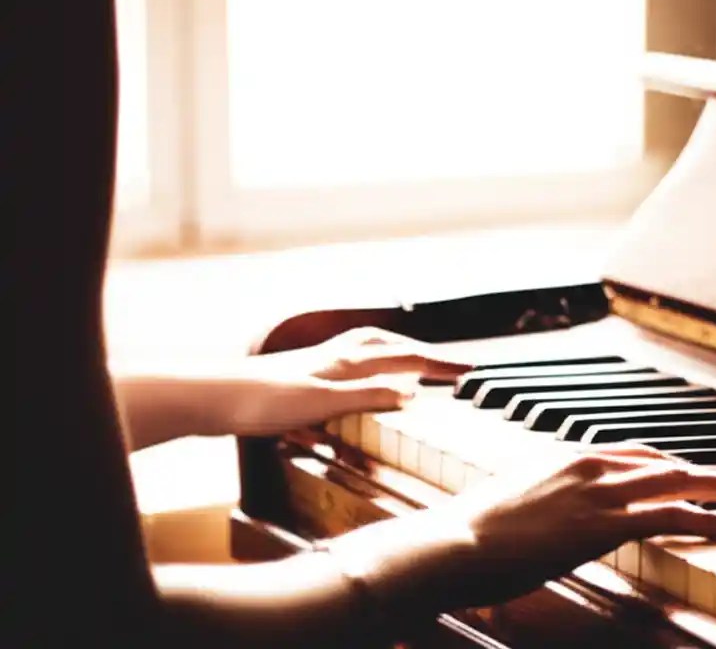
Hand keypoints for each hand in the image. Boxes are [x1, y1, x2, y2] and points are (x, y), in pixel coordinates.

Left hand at [222, 326, 470, 435]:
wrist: (209, 397)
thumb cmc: (260, 401)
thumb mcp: (322, 403)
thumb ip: (368, 396)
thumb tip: (412, 391)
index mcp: (347, 361)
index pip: (406, 359)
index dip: (440, 365)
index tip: (472, 370)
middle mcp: (336, 356)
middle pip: (392, 346)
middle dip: (426, 354)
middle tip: (453, 366)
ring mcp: (318, 363)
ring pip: (370, 349)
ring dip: (398, 352)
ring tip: (415, 360)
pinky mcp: (301, 375)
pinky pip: (351, 362)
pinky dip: (371, 364)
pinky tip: (362, 378)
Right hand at [341, 446, 715, 613]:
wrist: (452, 545)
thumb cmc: (471, 536)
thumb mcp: (511, 508)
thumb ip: (540, 506)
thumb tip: (545, 524)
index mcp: (567, 459)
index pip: (635, 454)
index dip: (672, 465)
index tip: (694, 473)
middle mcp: (589, 465)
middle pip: (667, 462)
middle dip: (712, 473)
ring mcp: (599, 491)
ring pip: (680, 480)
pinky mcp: (606, 521)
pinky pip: (672, 514)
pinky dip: (707, 519)